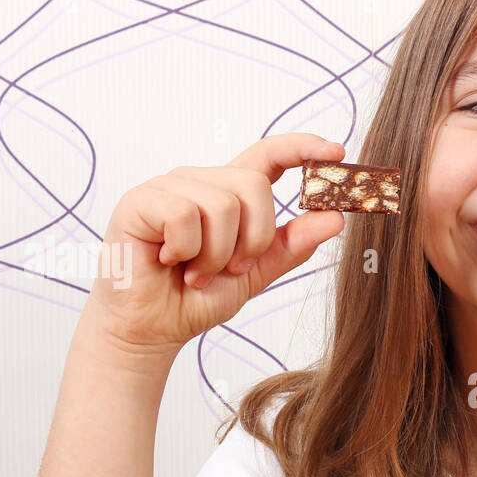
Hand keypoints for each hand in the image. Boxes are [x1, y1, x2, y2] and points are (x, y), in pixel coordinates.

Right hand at [85, 133, 345, 351]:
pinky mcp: (141, 200)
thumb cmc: (196, 297)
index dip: (302, 148)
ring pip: (222, 204)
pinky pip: (184, 215)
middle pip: (254, 185)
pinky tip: (170, 261)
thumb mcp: (256, 272)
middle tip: (232, 268)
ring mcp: (169, 186)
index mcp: (229, 193)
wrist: (152, 328)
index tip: (336, 152)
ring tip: (197, 271)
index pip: (269, 156)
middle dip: (254, 237)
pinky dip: (186, 250)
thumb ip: (291, 245)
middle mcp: (200, 181)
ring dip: (217, 253)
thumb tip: (334, 218)